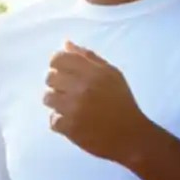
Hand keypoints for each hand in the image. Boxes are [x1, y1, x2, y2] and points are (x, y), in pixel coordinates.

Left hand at [43, 41, 149, 162]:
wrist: (131, 136)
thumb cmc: (122, 102)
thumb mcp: (111, 74)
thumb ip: (88, 58)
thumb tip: (66, 44)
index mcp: (93, 72)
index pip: (59, 59)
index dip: (57, 64)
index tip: (63, 72)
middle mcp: (81, 87)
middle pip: (50, 78)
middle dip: (57, 84)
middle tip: (69, 92)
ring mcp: (73, 108)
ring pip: (48, 98)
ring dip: (56, 103)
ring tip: (70, 108)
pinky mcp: (70, 127)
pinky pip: (52, 120)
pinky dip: (60, 122)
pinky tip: (72, 122)